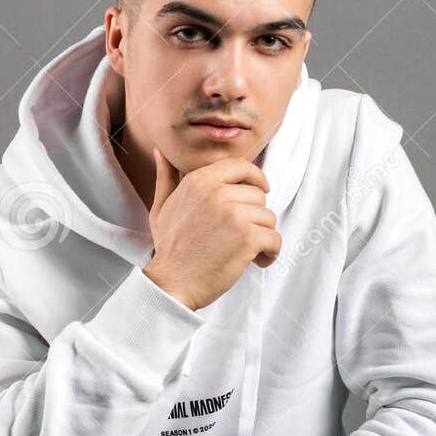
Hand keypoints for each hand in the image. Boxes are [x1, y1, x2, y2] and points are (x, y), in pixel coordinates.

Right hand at [141, 146, 279, 311]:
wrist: (172, 282)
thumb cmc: (169, 248)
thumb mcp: (162, 207)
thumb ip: (166, 178)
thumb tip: (161, 152)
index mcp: (199, 181)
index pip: (241, 166)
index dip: (255, 178)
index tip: (260, 191)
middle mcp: (217, 193)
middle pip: (258, 195)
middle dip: (254, 217)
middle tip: (240, 235)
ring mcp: (234, 214)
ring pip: (268, 217)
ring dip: (262, 236)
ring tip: (246, 251)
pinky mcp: (247, 237)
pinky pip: (275, 238)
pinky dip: (270, 252)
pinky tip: (257, 261)